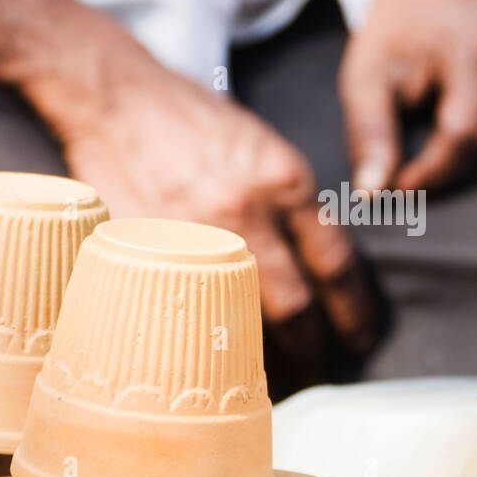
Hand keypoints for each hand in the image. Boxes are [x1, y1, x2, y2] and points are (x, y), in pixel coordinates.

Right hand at [23, 19, 375, 386]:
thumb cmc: (193, 120)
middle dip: (314, 350)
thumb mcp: (261, 147)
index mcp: (285, 183)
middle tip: (320, 370)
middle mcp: (247, 214)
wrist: (116, 96)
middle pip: (296, 307)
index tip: (359, 336)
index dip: (354, 311)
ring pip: (243, 323)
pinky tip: (215, 366)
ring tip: (275, 381)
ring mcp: (193, 238)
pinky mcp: (149, 253)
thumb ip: (291, 203)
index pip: (336, 265)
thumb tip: (319, 265)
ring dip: (264, 360)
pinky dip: (204, 346)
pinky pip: (185, 315)